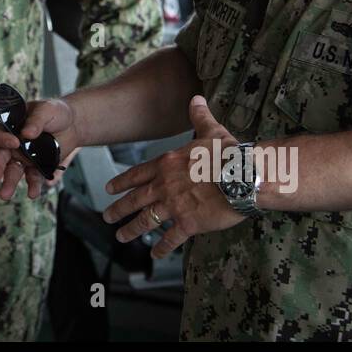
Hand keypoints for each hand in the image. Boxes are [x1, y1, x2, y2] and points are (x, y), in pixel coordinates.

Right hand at [0, 97, 80, 201]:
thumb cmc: (55, 112)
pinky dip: (32, 186)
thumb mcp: (46, 110)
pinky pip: (32, 177)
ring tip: (5, 195)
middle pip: (0, 156)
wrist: (73, 124)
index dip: (2, 138)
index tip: (15, 142)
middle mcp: (13, 143)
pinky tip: (33, 193)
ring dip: (9, 183)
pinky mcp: (36, 167)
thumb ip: (36, 120)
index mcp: (10, 125)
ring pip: (12, 171)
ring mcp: (23, 156)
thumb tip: (27, 134)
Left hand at [102, 95, 246, 258]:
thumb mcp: (211, 130)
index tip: (109, 189)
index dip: (121, 182)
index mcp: (167, 163)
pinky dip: (162, 247)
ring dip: (131, 229)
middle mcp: (164, 185)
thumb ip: (199, 116)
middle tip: (106, 216)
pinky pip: (171, 238)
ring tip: (121, 236)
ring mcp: (174, 205)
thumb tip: (196, 98)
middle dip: (118, 209)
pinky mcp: (188, 223)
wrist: (244, 177)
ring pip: (146, 220)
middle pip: (135, 199)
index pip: (137, 174)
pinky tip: (156, 254)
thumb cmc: (230, 153)